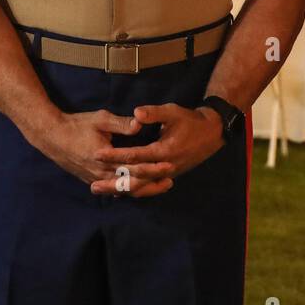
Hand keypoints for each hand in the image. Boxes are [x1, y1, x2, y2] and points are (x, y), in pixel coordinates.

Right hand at [32, 110, 168, 195]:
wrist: (52, 136)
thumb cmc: (77, 125)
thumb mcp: (101, 119)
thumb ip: (122, 124)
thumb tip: (141, 124)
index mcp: (106, 159)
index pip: (134, 167)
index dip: (153, 167)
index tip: (169, 165)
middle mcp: (102, 174)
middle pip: (132, 184)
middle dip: (152, 183)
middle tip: (171, 180)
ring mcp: (96, 179)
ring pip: (123, 190)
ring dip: (143, 189)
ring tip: (160, 187)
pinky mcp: (92, 180)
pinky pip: (113, 190)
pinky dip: (128, 190)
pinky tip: (139, 189)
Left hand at [92, 103, 224, 194]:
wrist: (211, 134)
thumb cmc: (190, 120)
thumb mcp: (172, 112)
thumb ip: (153, 113)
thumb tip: (136, 114)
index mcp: (164, 150)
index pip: (135, 156)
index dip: (115, 155)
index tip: (97, 153)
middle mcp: (164, 166)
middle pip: (135, 179)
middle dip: (113, 182)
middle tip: (93, 185)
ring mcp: (166, 174)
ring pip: (140, 187)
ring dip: (120, 189)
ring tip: (100, 190)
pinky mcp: (167, 176)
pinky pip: (147, 187)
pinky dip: (132, 190)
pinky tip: (117, 192)